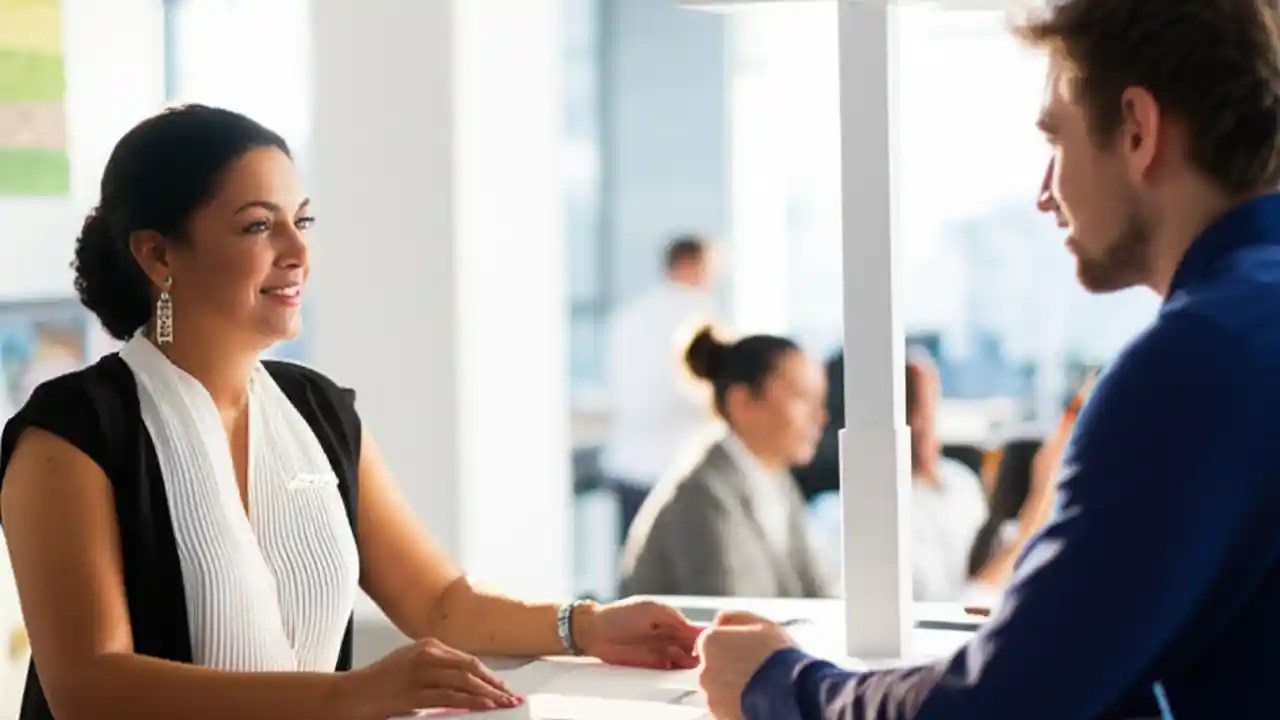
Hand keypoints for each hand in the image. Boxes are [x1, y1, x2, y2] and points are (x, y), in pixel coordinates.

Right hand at [336, 638, 521, 718]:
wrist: (348, 695)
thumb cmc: (377, 684)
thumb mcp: (411, 667)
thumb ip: (436, 670)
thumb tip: (464, 684)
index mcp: (427, 645)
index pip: (467, 660)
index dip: (488, 674)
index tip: (502, 686)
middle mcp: (426, 654)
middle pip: (470, 667)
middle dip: (494, 683)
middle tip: (510, 695)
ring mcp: (420, 672)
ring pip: (464, 681)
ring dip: (488, 693)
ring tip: (503, 703)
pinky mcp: (413, 692)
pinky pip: (449, 696)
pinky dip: (471, 701)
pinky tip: (484, 706)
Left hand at [573, 599, 700, 668]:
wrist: (596, 631)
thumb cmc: (621, 614)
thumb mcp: (650, 609)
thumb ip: (673, 616)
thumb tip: (693, 627)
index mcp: (669, 619)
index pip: (692, 628)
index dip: (702, 634)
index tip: (708, 639)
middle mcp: (668, 635)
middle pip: (691, 645)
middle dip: (698, 649)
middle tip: (701, 653)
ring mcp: (660, 650)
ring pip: (683, 658)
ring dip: (688, 660)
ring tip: (687, 659)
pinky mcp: (651, 664)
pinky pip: (669, 668)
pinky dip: (676, 668)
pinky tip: (677, 665)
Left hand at [697, 612, 795, 719]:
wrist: (793, 692)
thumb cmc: (779, 656)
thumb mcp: (761, 624)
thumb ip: (734, 618)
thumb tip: (719, 621)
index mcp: (710, 643)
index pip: (712, 644)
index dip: (732, 648)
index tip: (749, 654)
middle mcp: (704, 670)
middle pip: (714, 668)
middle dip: (731, 670)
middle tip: (756, 672)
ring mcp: (711, 697)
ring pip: (719, 691)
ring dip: (734, 690)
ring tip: (759, 689)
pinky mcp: (719, 716)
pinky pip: (725, 708)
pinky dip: (736, 706)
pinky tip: (755, 702)